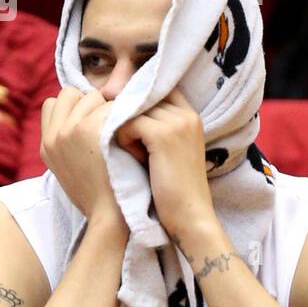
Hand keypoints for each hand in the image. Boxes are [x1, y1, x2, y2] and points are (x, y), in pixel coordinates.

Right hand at [41, 88, 123, 227]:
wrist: (110, 216)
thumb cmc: (100, 195)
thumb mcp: (70, 169)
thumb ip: (69, 143)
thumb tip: (79, 120)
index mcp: (46, 145)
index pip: (53, 104)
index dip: (75, 108)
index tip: (93, 121)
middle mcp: (54, 135)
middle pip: (71, 94)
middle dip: (92, 103)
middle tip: (110, 124)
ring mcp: (70, 130)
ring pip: (92, 96)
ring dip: (109, 107)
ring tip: (122, 130)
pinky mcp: (90, 129)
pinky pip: (110, 104)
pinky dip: (124, 114)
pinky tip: (131, 133)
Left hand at [115, 87, 215, 243]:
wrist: (190, 217)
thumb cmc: (173, 191)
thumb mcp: (167, 152)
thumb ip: (153, 128)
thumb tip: (117, 109)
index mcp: (190, 116)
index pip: (156, 89)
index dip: (135, 101)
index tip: (124, 122)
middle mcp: (186, 113)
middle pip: (140, 96)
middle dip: (125, 117)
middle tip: (125, 143)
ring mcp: (176, 122)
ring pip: (130, 109)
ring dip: (123, 130)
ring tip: (131, 155)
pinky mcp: (163, 135)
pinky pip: (127, 124)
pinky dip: (123, 141)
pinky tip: (132, 160)